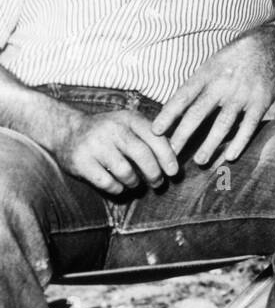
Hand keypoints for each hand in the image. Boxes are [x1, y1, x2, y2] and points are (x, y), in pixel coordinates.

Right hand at [52, 109, 179, 195]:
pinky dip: (117, 188)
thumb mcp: (128, 124)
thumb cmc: (107, 131)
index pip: (155, 137)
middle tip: (158, 183)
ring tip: (136, 183)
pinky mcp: (81, 161)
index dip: (168, 157)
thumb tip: (175, 157)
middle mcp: (112, 129)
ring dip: (135, 182)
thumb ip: (150, 135)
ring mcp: (95, 145)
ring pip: (126, 172)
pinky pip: (107, 182)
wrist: (66, 130)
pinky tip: (119, 186)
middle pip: (143, 155)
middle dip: (154, 173)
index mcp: (128, 118)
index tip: (174, 172)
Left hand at [151, 30, 274, 167]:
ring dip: (210, 144)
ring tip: (200, 161)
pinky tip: (231, 156)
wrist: (269, 45)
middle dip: (183, 135)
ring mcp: (243, 94)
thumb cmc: (234, 57)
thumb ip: (197, 85)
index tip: (155, 131)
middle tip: (171, 154)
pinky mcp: (261, 101)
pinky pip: (249, 125)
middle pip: (199, 112)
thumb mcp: (212, 63)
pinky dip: (240, 142)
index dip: (168, 114)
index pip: (183, 96)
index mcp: (207, 73)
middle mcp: (223, 84)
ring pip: (223, 122)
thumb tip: (174, 109)